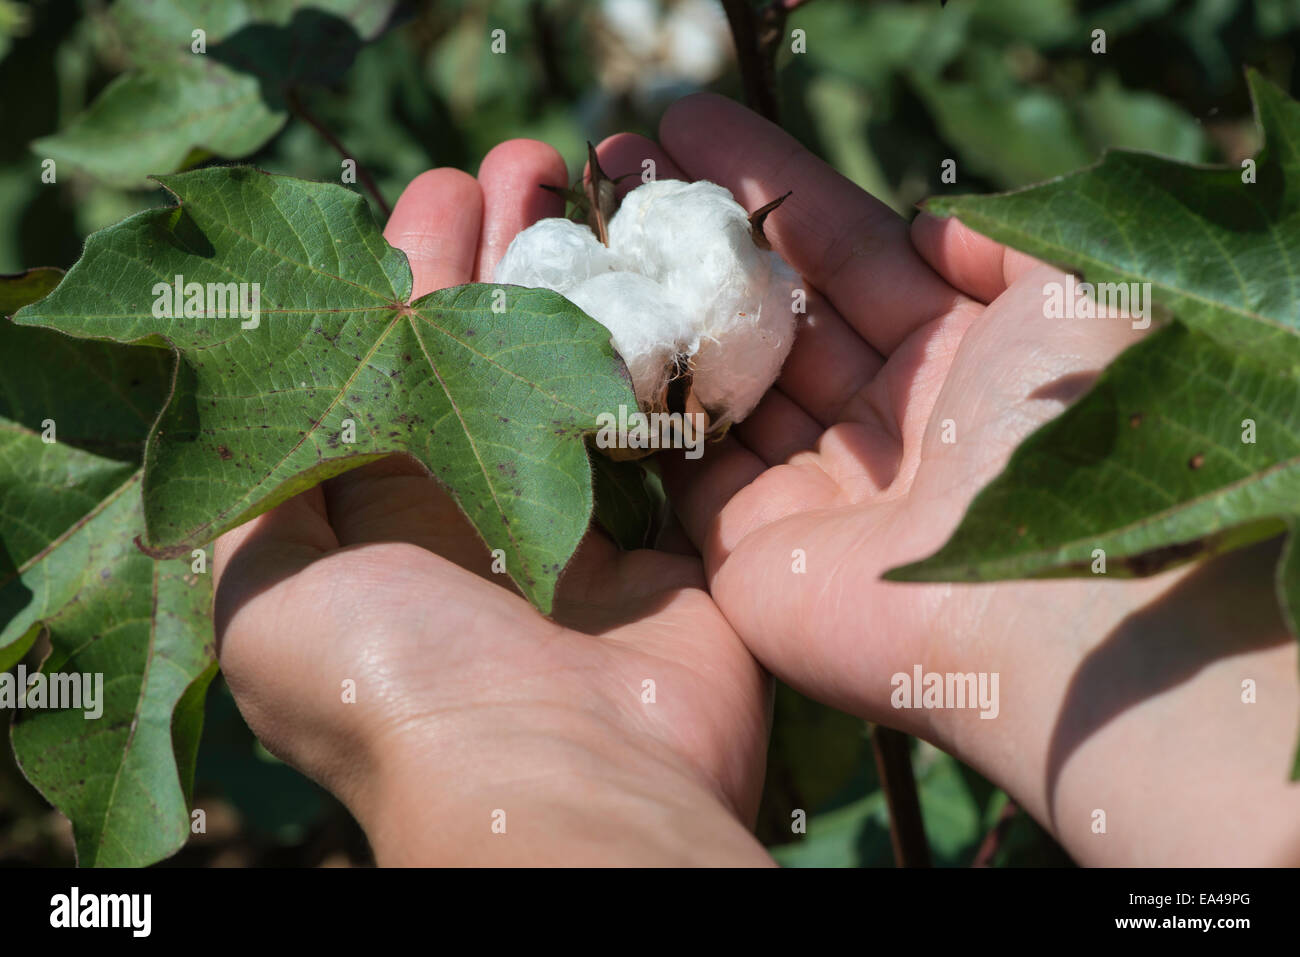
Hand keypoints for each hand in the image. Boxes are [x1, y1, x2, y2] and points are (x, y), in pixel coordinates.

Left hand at [211, 143, 771, 865]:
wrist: (560, 779)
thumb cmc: (395, 681)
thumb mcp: (261, 588)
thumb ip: (247, 489)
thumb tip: (236, 402)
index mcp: (386, 519)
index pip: (396, 361)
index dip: (410, 272)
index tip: (436, 190)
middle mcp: (480, 515)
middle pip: (491, 351)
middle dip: (505, 251)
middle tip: (525, 162)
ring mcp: (582, 528)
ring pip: (581, 371)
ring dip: (584, 274)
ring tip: (588, 180)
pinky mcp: (673, 543)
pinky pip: (670, 429)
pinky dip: (668, 351)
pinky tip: (668, 270)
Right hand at [619, 94, 1299, 864]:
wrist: (1040, 609)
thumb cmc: (1064, 436)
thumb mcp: (1074, 296)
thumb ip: (1009, 239)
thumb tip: (931, 224)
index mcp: (950, 356)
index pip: (840, 247)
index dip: (767, 182)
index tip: (688, 123)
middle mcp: (876, 421)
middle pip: (769, 306)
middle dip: (693, 233)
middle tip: (613, 165)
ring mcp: (810, 486)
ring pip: (718, 375)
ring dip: (653, 303)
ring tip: (579, 229)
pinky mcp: (750, 547)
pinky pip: (682, 461)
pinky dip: (639, 400)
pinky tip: (586, 324)